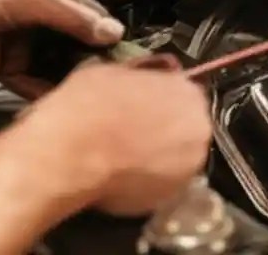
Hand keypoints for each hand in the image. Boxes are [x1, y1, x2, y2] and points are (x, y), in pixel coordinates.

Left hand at [0, 0, 125, 96]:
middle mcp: (37, 15)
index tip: (124, 56)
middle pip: (73, 43)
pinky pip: (28, 82)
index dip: (106, 34)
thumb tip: (110, 31)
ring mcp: (19, 41)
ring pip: (53, 65)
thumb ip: (72, 16)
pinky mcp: (0, 65)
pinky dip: (43, 93)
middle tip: (111, 82)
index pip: (89, 15)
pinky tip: (60, 103)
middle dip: (90, 61)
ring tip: (91, 96)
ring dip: (68, 79)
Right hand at [21, 64, 212, 215]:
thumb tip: (149, 74)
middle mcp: (198, 132)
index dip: (164, 100)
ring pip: (176, 158)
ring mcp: (187, 169)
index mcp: (189, 95)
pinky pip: (161, 183)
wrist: (69, 153)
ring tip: (125, 154)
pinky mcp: (167, 198)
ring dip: (159, 155)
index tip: (146, 105)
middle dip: (166, 128)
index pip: (185, 94)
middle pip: (186, 128)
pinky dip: (147, 179)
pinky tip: (121, 173)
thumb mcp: (116, 70)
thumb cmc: (88, 105)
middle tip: (134, 129)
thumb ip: (143, 75)